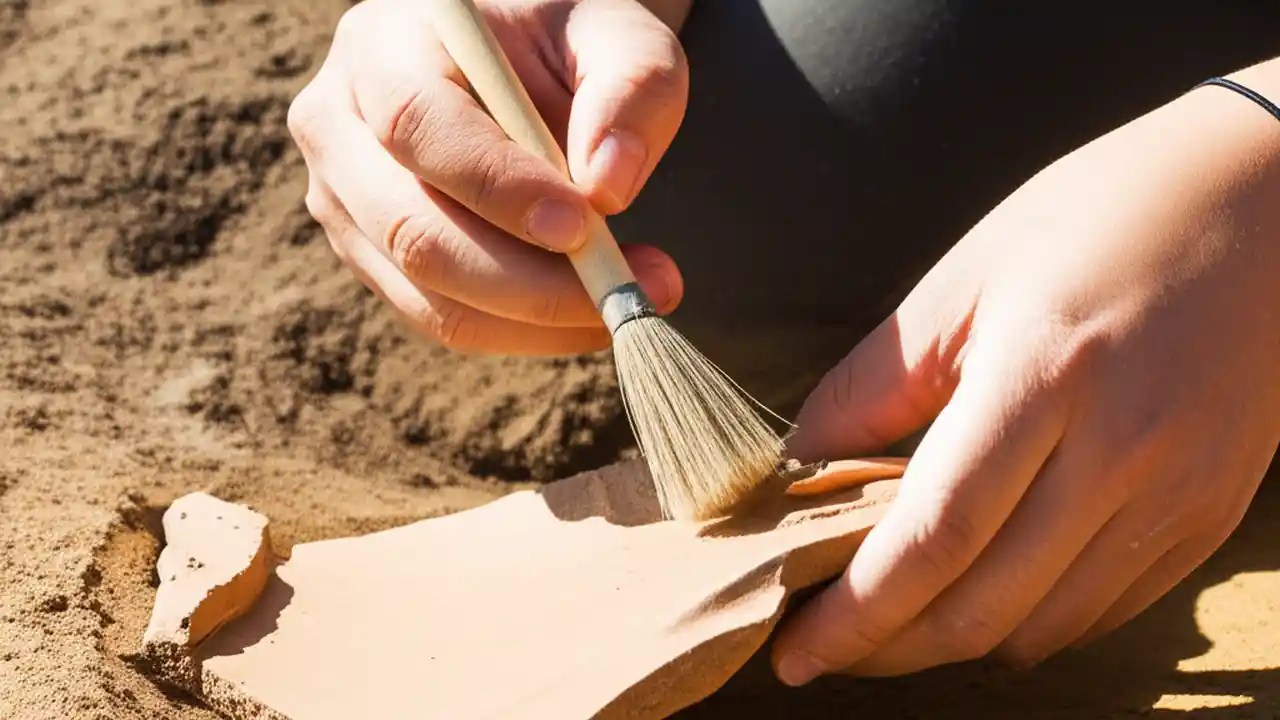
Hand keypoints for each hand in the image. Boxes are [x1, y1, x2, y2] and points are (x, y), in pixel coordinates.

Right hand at [287, 0, 687, 353]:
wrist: (522, 67)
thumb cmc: (567, 42)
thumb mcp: (617, 36)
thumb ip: (629, 91)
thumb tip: (607, 187)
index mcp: (385, 45)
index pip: (418, 125)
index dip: (497, 187)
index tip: (583, 227)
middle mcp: (339, 127)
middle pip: (411, 232)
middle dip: (529, 283)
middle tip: (627, 292)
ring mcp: (345, 203)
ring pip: (429, 297)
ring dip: (537, 320)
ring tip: (625, 300)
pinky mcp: (374, 260)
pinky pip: (445, 319)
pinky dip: (524, 331)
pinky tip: (587, 310)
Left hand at [772, 62, 1279, 681]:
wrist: (1271, 199)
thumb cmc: (1102, 215)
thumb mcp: (969, 274)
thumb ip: (877, 379)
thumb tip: (801, 461)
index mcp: (1046, 376)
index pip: (934, 537)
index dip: (854, 612)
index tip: (793, 652)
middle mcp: (1122, 452)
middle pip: (983, 606)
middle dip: (887, 647)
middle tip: (825, 645)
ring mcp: (1178, 494)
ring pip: (1043, 627)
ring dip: (951, 643)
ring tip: (889, 622)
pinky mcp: (1209, 514)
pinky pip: (1102, 610)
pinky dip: (1027, 623)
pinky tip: (979, 594)